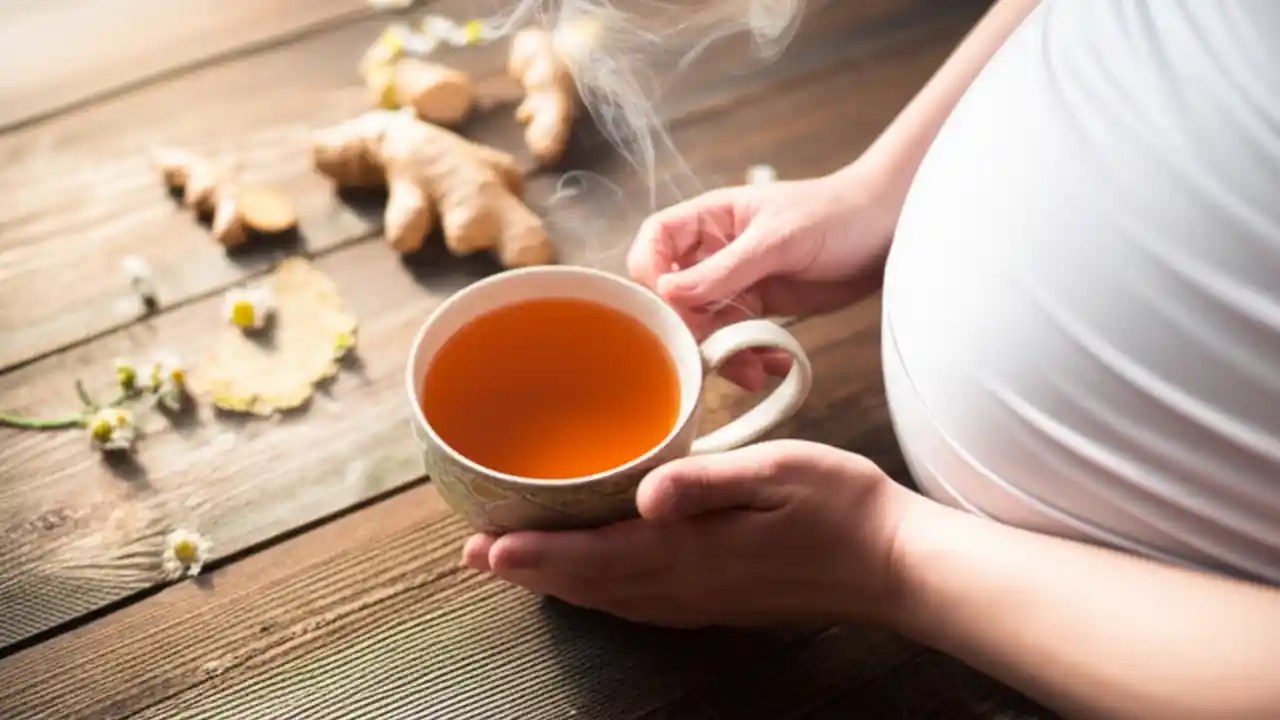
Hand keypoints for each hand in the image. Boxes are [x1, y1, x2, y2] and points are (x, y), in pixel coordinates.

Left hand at [461, 440, 914, 627]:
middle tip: (476, 555)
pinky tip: (595, 584)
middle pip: (591, 584)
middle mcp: (688, 587)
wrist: (895, 565)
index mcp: (694, 552)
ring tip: (516, 568)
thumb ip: (709, 482)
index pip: (596, 557)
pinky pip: (641, 604)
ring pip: (611, 599)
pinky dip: (601, 593)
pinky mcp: (720, 604)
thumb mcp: (780, 473)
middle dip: (530, 571)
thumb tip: (647, 493)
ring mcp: (704, 602)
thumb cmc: (843, 507)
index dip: (535, 555)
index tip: (484, 547)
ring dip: (559, 584)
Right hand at [627, 166, 894, 389]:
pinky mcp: (761, 308)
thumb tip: (667, 293)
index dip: (650, 274)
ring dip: (723, 353)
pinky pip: (739, 339)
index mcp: (710, 219)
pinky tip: (774, 365)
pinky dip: (751, 358)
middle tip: (714, 353)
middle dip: (691, 330)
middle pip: (675, 296)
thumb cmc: (836, 214)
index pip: (654, 244)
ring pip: (705, 326)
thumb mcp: (778, 240)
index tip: (667, 305)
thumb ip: (724, 269)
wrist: (889, 230)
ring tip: (754, 372)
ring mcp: (737, 282)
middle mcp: (715, 252)